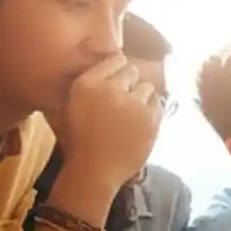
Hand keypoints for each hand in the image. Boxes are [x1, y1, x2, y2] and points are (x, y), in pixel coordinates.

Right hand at [56, 54, 163, 195]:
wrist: (94, 170)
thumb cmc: (79, 141)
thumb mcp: (73, 105)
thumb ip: (91, 83)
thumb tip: (110, 68)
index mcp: (87, 83)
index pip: (114, 59)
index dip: (118, 69)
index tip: (118, 80)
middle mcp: (111, 88)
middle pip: (132, 70)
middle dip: (130, 82)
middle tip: (125, 99)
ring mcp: (133, 103)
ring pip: (146, 87)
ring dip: (141, 97)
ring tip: (133, 113)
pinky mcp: (150, 119)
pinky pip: (158, 103)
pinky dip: (152, 110)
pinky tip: (142, 121)